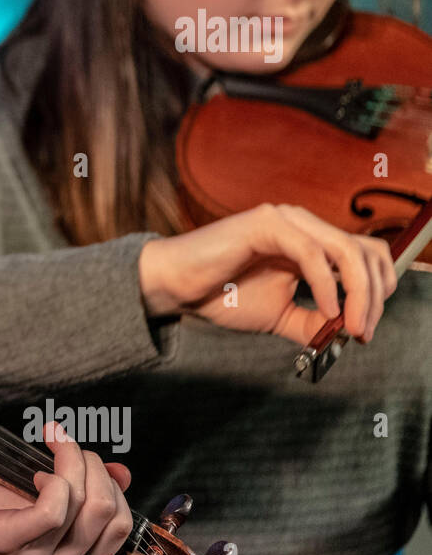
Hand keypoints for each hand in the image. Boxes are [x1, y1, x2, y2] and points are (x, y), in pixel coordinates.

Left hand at [0, 423, 132, 554]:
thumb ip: (81, 492)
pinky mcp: (11, 542)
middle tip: (63, 444)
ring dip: (72, 459)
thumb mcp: (39, 502)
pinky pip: (54, 508)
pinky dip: (51, 477)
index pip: (122, 522)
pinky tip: (32, 472)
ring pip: (87, 503)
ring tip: (50, 445)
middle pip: (109, 510)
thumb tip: (121, 472)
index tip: (82, 456)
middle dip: (92, 464)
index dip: (109, 481)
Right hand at [138, 204, 397, 345]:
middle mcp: (303, 224)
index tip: (365, 330)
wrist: (176, 287)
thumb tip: (349, 333)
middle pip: (367, 251)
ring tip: (350, 325)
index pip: (367, 256)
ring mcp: (286, 220)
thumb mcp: (280, 316)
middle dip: (374, 296)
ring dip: (359, 293)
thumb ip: (314, 323)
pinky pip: (312, 253)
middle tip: (362, 331)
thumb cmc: (219, 294)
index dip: (378, 292)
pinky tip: (327, 310)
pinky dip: (326, 284)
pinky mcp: (267, 223)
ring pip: (347, 250)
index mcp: (310, 241)